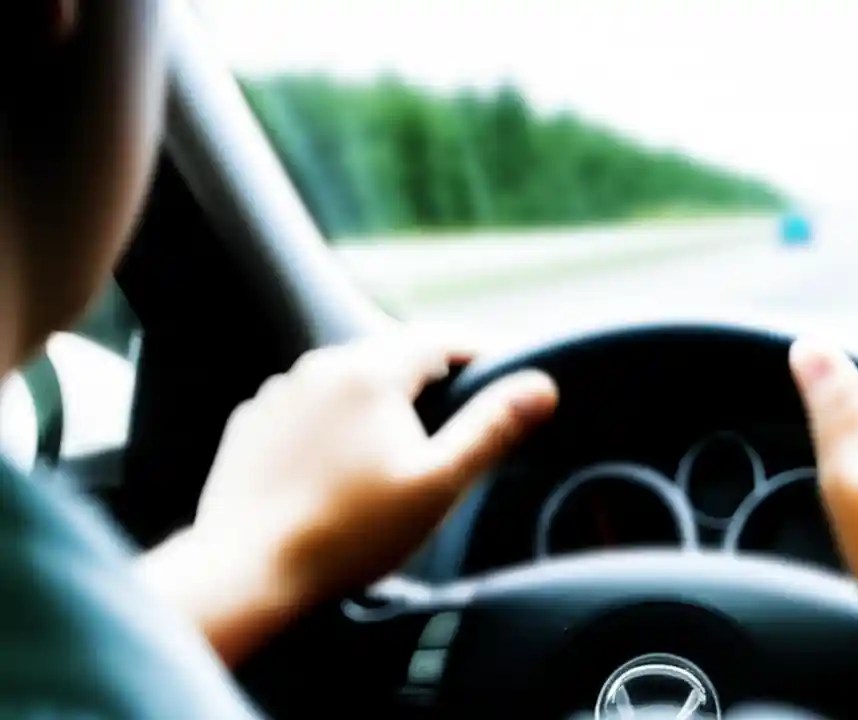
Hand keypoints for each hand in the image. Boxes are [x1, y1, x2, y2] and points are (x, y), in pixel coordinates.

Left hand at [142, 328, 556, 663]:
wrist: (245, 573)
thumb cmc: (348, 533)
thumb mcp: (438, 484)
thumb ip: (492, 429)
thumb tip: (541, 386)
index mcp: (370, 372)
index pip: (441, 338)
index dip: (480, 354)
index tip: (505, 377)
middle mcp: (320, 367)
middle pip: (392, 357)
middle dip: (429, 383)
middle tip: (457, 423)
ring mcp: (278, 395)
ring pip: (347, 383)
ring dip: (377, 404)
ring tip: (397, 454)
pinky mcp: (251, 426)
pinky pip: (307, 411)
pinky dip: (332, 427)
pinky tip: (340, 472)